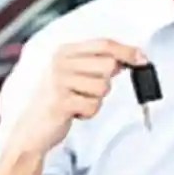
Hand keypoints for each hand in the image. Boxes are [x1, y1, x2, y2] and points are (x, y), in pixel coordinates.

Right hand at [10, 38, 146, 155]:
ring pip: (103, 88)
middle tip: (87, 91)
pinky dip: (88, 113)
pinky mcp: (60, 102)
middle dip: (105, 83)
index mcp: (64, 52)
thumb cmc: (57, 102)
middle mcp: (60, 63)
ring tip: (77, 102)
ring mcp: (58, 82)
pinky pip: (94, 106)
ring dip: (95, 100)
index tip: (142, 58)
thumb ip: (97, 64)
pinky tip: (74, 113)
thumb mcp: (74, 76)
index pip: (104, 44)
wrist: (31, 131)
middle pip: (108, 65)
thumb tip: (130, 59)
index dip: (127, 51)